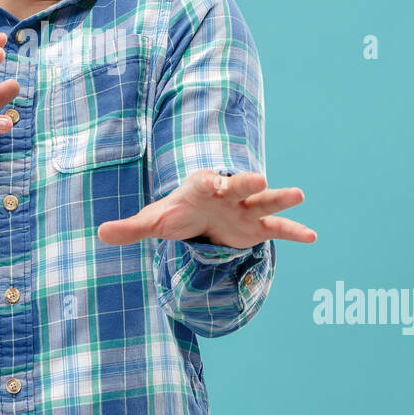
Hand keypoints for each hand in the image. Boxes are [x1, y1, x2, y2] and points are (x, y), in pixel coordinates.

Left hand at [96, 170, 316, 248]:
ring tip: (299, 195)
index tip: (216, 184)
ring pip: (264, 202)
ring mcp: (245, 209)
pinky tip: (313, 236)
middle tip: (260, 178)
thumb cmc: (176, 214)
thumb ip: (131, 227)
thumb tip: (100, 234)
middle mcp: (227, 194)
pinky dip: (294, 231)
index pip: (207, 182)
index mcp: (201, 187)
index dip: (211, 183)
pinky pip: (277, 228)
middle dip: (246, 182)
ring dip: (279, 199)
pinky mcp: (257, 227)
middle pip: (238, 186)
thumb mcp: (153, 221)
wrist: (198, 218)